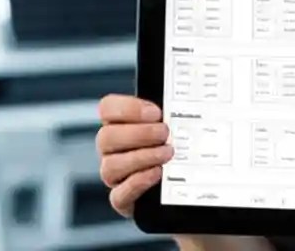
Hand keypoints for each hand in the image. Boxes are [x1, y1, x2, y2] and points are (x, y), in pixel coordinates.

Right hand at [95, 94, 174, 216]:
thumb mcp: (178, 124)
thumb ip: (172, 111)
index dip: (128, 108)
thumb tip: (186, 94)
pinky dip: (138, 182)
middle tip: (165, 133)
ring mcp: (115, 175)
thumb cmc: (179, 147)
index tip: (156, 112)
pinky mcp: (123, 200)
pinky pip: (119, 195)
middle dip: (139, 133)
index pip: (107, 108)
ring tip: (167, 153)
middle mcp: (111, 149)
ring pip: (111, 166)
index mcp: (119, 124)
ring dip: (142, 157)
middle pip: (106, 137)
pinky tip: (158, 173)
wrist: (188, 187)